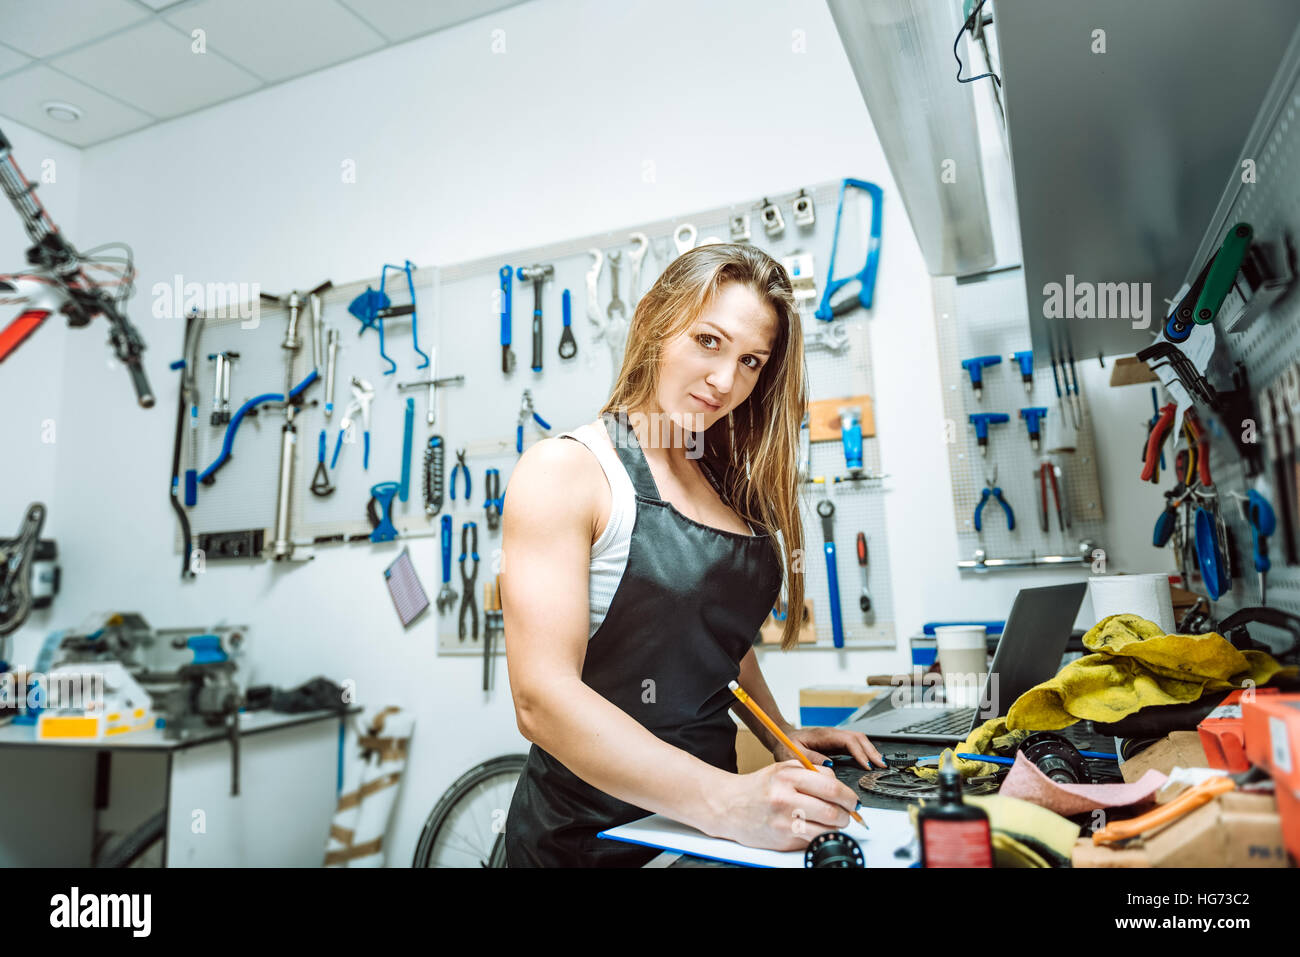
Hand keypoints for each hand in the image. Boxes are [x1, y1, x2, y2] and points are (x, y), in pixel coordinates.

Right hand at [706, 760, 858, 850]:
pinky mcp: (783, 839)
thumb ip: (810, 772)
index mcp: (787, 777)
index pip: (831, 787)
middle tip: (848, 813)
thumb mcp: (781, 769)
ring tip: (834, 822)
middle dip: (847, 814)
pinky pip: (814, 839)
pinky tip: (818, 829)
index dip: (848, 796)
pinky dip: (822, 835)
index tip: (852, 800)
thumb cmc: (757, 788)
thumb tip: (838, 784)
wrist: (728, 806)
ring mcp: (784, 821)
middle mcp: (786, 798)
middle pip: (833, 810)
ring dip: (837, 827)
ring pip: (827, 828)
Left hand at [773, 726, 886, 769]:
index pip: (848, 740)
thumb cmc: (786, 744)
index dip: (859, 752)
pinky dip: (865, 752)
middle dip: (871, 751)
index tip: (867, 765)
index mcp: (824, 735)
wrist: (783, 737)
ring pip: (859, 740)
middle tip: (882, 765)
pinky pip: (854, 745)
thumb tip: (829, 764)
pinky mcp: (836, 743)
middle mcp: (832, 734)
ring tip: (881, 764)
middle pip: (858, 738)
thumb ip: (810, 758)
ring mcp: (836, 738)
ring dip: (871, 751)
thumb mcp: (793, 752)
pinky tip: (870, 762)